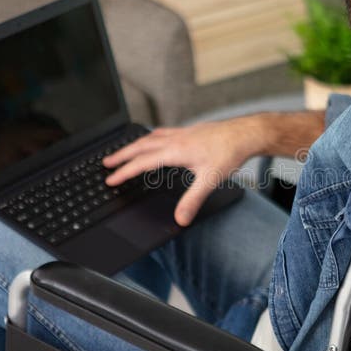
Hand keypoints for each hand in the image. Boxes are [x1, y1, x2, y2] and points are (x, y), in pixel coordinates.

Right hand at [103, 117, 263, 225]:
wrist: (245, 133)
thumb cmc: (229, 153)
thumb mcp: (210, 180)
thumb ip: (192, 200)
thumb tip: (180, 219)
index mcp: (175, 151)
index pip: (142, 163)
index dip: (124, 172)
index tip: (110, 179)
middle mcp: (175, 139)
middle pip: (140, 146)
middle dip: (121, 155)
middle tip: (106, 162)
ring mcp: (182, 133)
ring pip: (150, 137)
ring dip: (134, 145)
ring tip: (123, 151)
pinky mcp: (189, 131)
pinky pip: (163, 132)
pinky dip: (151, 137)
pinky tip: (154, 139)